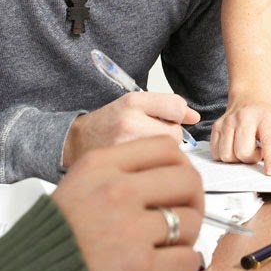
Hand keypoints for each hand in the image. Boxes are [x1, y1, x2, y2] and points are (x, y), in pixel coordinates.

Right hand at [52, 136, 203, 270]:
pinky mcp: (141, 268)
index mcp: (101, 166)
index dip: (181, 164)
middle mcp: (116, 192)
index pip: (165, 148)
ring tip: (170, 243)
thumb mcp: (79, 185)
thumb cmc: (52, 240)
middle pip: (187, 179)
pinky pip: (187, 258)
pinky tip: (169, 264)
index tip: (181, 179)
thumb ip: (119, 173)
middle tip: (186, 211)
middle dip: (193, 198)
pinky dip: (184, 264)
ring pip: (190, 220)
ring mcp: (130, 230)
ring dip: (187, 234)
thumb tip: (167, 173)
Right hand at [63, 92, 199, 165]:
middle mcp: (129, 122)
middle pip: (175, 134)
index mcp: (132, 102)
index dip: (177, 115)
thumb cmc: (107, 123)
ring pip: (167, 154)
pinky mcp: (123, 168)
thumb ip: (166, 106)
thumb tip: (194, 117)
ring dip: (162, 154)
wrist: (76, 142)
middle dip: (170, 137)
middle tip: (151, 138)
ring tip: (144, 152)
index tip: (171, 119)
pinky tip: (139, 164)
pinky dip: (154, 168)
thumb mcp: (134, 104)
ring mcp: (126, 146)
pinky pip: (156, 168)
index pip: (176, 106)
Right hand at [209, 98, 270, 175]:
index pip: (269, 141)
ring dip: (237, 159)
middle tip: (257, 152)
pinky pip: (216, 152)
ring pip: (227, 155)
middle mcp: (244, 118)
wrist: (251, 99)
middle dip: (251, 159)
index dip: (270, 159)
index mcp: (265, 118)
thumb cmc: (266, 115)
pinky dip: (225, 155)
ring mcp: (228, 121)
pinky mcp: (217, 126)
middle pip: (243, 152)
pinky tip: (235, 147)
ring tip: (246, 149)